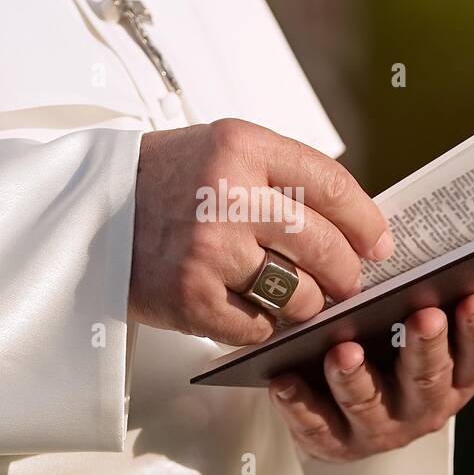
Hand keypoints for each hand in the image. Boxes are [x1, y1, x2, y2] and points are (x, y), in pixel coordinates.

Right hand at [130, 119, 391, 343]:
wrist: (92, 215)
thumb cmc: (166, 183)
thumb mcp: (224, 151)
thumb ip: (284, 178)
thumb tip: (357, 225)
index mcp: (242, 147)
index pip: (331, 185)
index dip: (367, 220)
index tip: (381, 243)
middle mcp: (227, 195)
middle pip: (324, 246)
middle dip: (346, 273)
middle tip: (348, 282)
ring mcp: (210, 250)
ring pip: (299, 294)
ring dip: (306, 304)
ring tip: (296, 297)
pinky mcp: (192, 298)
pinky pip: (259, 327)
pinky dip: (263, 326)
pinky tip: (249, 309)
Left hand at [268, 284, 473, 461]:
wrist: (350, 416)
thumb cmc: (399, 351)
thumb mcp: (447, 331)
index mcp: (458, 376)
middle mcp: (424, 407)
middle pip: (429, 380)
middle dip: (426, 348)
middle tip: (422, 315)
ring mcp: (377, 428)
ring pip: (369, 405)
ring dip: (357, 379)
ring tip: (344, 350)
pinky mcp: (331, 440)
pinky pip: (314, 423)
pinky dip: (299, 402)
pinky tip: (283, 378)